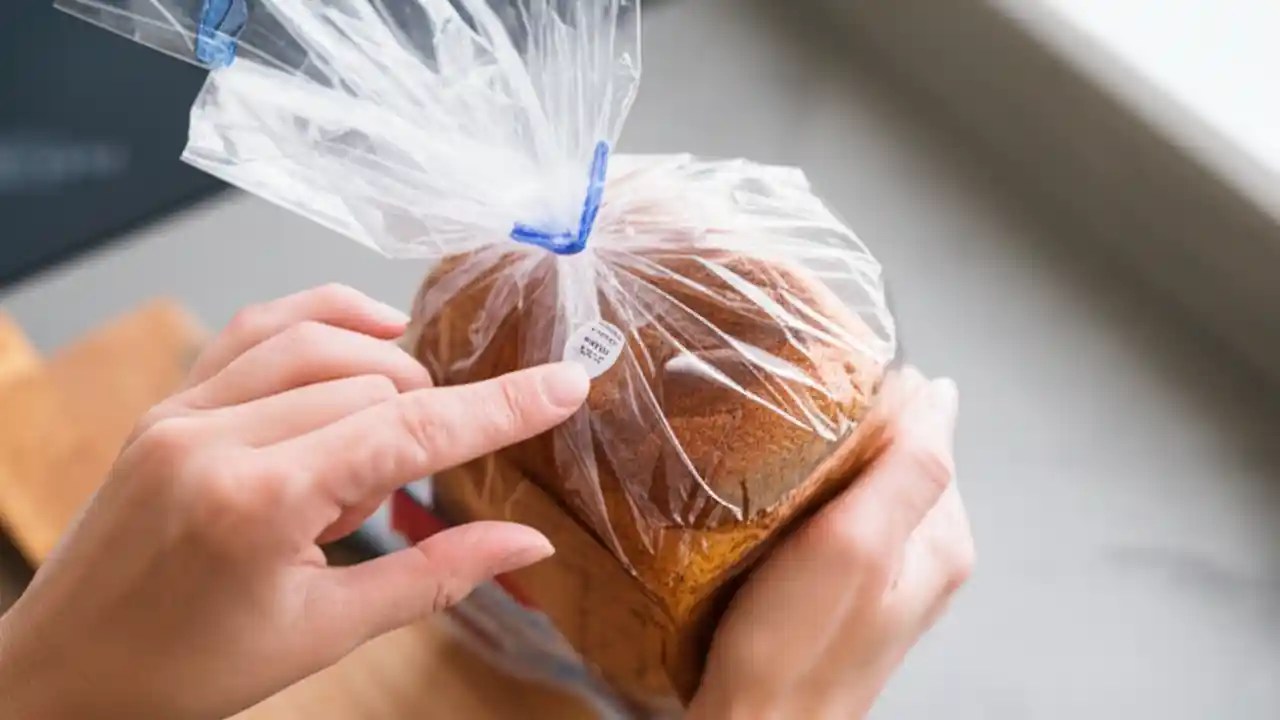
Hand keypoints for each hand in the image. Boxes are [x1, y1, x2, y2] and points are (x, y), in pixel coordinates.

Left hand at [0, 284, 590, 719]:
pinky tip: (365, 340)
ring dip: (381, 376)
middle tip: (396, 501)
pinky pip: (257, 330)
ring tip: (374, 449)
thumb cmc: (186, 671)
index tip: (564, 385)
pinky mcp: (167, 403)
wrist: (64, 676)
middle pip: (372, 385)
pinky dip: (323, 324)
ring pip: (320, 341)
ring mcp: (181, 410)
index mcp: (257, 503)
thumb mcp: (324, 632)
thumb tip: (528, 543)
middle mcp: (214, 437)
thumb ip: (435, 576)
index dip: (498, 408)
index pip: (408, 431)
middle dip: (420, 426)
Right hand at [689, 369, 972, 719]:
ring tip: (776, 467)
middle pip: (894, 454)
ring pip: (859, 483)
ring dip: (821, 465)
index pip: (928, 429)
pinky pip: (832, 517)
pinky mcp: (840, 590)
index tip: (819, 400)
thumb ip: (908, 470)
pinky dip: (804, 499)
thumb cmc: (796, 652)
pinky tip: (773, 508)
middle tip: (790, 433)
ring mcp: (882, 575)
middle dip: (846, 429)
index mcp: (942, 540)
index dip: (874, 400)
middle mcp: (923, 557)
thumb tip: (940, 394)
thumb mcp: (856, 544)